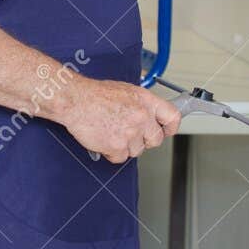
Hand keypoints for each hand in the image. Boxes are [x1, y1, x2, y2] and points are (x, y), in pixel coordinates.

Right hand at [59, 77, 179, 162]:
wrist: (75, 100)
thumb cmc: (95, 94)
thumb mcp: (125, 91)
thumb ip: (141, 105)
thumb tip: (149, 116)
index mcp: (146, 101)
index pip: (172, 117)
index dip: (170, 128)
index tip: (166, 131)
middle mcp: (142, 116)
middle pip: (155, 140)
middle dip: (144, 140)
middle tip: (130, 134)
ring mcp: (131, 132)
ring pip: (136, 150)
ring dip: (124, 146)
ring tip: (110, 131)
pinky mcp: (118, 146)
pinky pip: (120, 157)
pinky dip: (110, 152)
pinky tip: (103, 138)